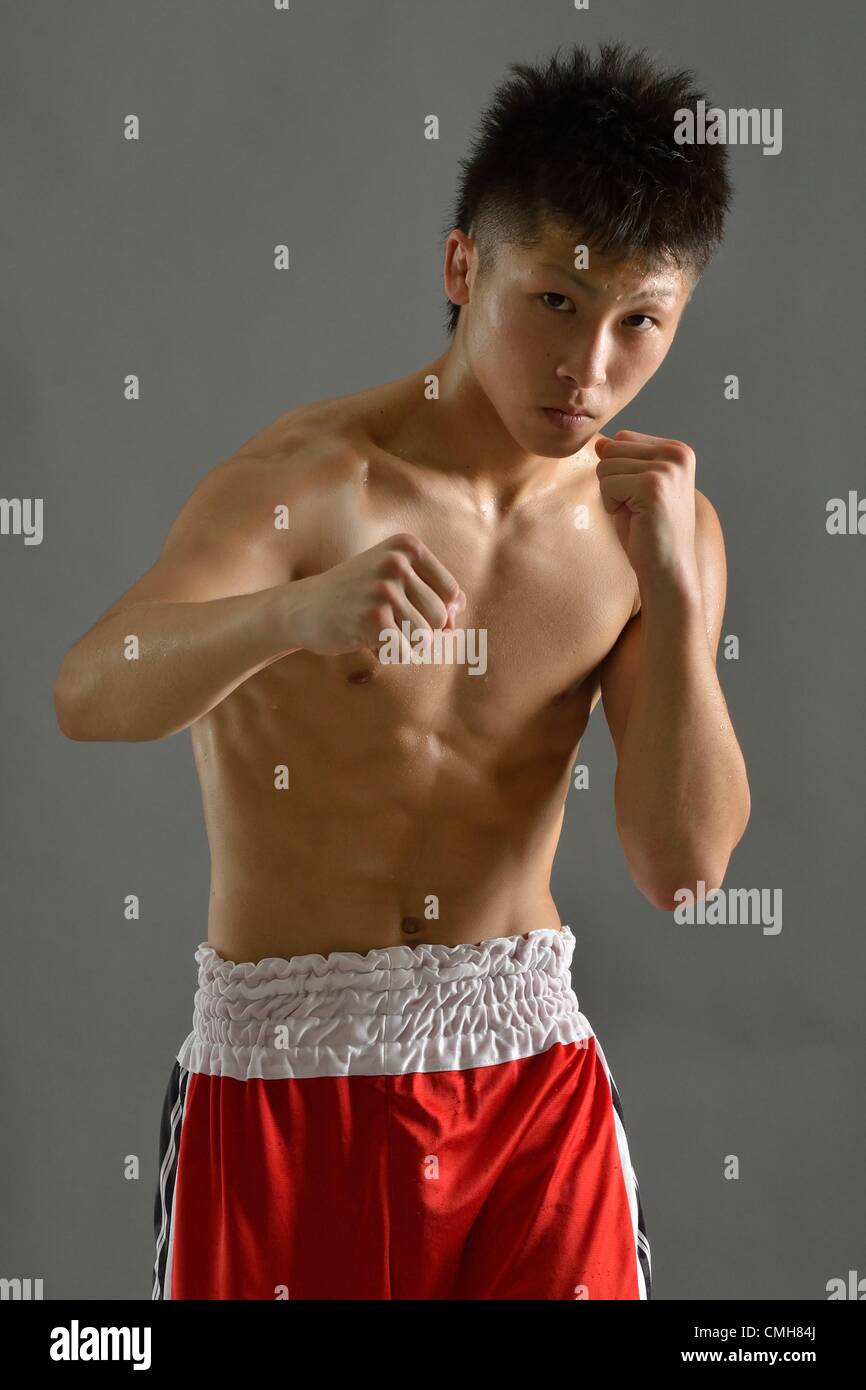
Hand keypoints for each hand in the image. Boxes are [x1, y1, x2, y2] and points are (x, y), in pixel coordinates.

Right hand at [286, 532, 465, 657]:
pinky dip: (387, 654)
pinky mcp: (372, 617)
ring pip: (425, 637)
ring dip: (404, 644)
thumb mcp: (393, 580)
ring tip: (378, 631)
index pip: (451, 592)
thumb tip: (455, 620)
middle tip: (389, 625)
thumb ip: (430, 595)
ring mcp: (384, 589)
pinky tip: (365, 639)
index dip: (439, 614)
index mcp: (407, 546)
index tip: (410, 614)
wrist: (303, 607)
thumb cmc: (356, 597)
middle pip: (440, 617)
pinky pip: (403, 651)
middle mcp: (397, 562)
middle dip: (419, 631)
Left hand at [594, 430, 699, 592]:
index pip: (622, 438)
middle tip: (638, 508)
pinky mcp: (652, 485)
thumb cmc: (649, 533)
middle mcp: (677, 453)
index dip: (620, 471)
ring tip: (637, 514)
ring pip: (605, 466)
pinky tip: (635, 520)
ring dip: (613, 496)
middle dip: (614, 482)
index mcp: (678, 450)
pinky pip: (606, 484)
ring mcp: (667, 468)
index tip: (642, 496)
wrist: (667, 569)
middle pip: (611, 449)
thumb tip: (599, 442)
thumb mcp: (634, 488)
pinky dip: (612, 506)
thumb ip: (622, 461)